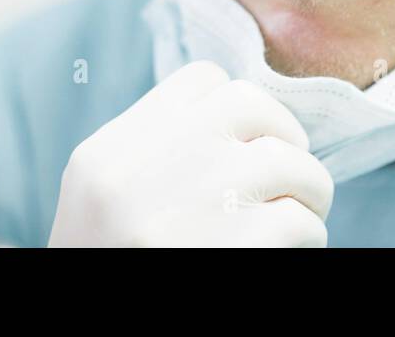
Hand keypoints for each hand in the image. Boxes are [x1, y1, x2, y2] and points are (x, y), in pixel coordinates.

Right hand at [48, 60, 332, 245]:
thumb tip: (247, 122)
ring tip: (297, 221)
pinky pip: (303, 222)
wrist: (86, 332)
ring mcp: (195, 205)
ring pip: (292, 162)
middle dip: (285, 138)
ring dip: (308, 191)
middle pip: (254, 106)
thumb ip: (154, 153)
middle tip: (288, 178)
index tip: (245, 145)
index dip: (236, 110)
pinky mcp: (238, 248)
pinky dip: (307, 238)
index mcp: (109, 153)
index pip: (202, 83)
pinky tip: (286, 254)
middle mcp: (149, 167)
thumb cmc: (111, 264)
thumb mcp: (102, 200)